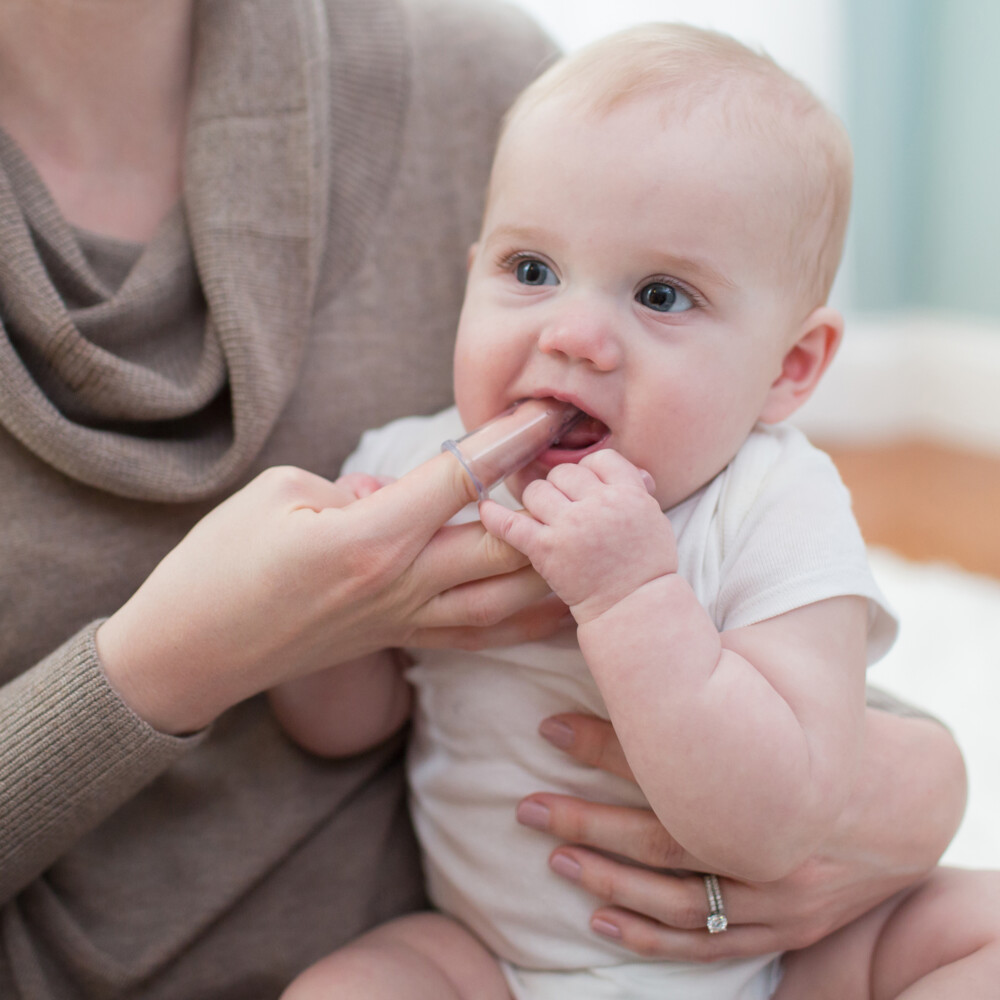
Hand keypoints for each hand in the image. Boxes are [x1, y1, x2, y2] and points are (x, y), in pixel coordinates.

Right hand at [98, 453, 560, 733]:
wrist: (194, 651)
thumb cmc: (222, 563)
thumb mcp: (281, 496)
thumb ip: (356, 487)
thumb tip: (400, 491)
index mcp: (370, 537)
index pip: (461, 479)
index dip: (510, 440)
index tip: (548, 411)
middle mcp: (401, 584)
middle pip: (504, 543)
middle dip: (554, 502)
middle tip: (593, 469)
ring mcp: (405, 620)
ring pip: (507, 599)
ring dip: (556, 565)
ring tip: (595, 535)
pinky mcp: (400, 641)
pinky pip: (480, 635)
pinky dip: (527, 620)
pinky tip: (562, 607)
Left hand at [479, 450, 672, 622]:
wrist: (634, 608)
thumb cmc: (646, 567)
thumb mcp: (653, 519)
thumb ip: (634, 490)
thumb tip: (623, 469)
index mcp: (629, 493)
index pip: (599, 459)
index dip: (590, 471)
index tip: (586, 487)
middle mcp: (599, 504)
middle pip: (565, 472)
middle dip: (562, 488)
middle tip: (565, 508)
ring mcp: (570, 526)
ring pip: (537, 491)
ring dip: (537, 502)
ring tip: (545, 518)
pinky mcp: (546, 550)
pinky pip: (511, 524)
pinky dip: (494, 516)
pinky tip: (485, 510)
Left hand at [516, 711, 964, 959]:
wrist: (901, 806)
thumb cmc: (820, 740)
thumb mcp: (778, 704)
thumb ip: (715, 683)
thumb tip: (636, 645)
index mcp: (767, 778)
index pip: (671, 764)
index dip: (605, 744)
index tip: (549, 725)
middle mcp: (770, 844)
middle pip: (664, 837)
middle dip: (588, 821)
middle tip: (528, 806)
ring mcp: (779, 898)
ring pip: (680, 898)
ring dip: (609, 880)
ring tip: (555, 857)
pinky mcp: (783, 931)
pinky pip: (709, 945)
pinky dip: (651, 937)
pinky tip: (600, 921)